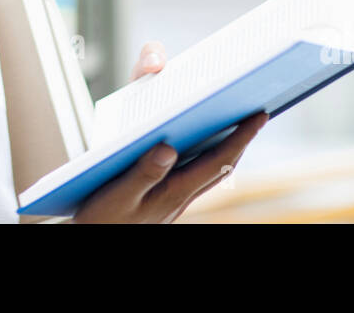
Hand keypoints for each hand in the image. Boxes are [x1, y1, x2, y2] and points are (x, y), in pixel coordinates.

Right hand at [71, 41, 269, 222]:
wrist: (93, 238)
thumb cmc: (102, 219)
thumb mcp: (117, 195)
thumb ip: (143, 172)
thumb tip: (168, 148)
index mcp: (173, 192)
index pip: (218, 161)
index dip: (242, 138)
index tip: (260, 116)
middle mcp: (179, 196)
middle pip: (221, 164)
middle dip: (241, 140)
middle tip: (257, 115)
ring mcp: (173, 199)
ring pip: (209, 170)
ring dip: (224, 148)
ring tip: (233, 124)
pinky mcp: (163, 199)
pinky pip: (193, 174)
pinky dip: (202, 155)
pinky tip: (193, 144)